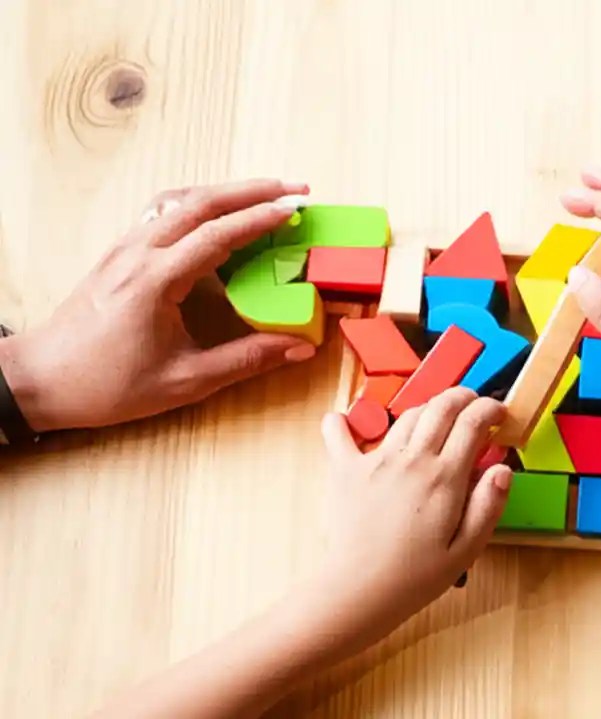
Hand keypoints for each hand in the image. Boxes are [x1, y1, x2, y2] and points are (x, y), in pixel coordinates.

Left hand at [0, 180, 315, 432]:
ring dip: (225, 191)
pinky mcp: (118, 253)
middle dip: (252, 190)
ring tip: (264, 193)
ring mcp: (124, 249)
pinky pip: (161, 212)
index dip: (260, 220)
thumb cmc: (108, 386)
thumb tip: (298, 348)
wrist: (43, 379)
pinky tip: (215, 210)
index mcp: (155, 282)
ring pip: (179, 200)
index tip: (296, 211)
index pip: (216, 235)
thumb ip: (246, 360)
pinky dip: (197, 202)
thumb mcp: (185, 381)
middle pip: (200, 202)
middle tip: (295, 190)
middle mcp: (137, 254)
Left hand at [318, 388, 510, 634]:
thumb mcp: (467, 549)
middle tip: (472, 405)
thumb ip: (489, 505)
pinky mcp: (345, 470)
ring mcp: (376, 461)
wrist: (358, 591)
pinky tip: (343, 421)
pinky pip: (339, 434)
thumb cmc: (415, 577)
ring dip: (426, 408)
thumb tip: (502, 469)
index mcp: (445, 477)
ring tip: (435, 420)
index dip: (490, 409)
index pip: (473, 422)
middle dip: (462, 396)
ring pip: (406, 415)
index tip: (499, 413)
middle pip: (441, 406)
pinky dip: (341, 423)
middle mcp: (412, 459)